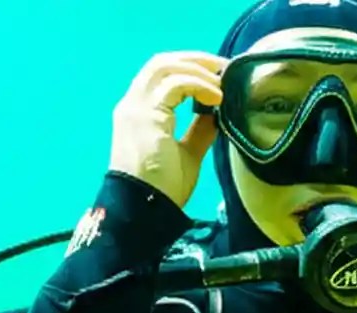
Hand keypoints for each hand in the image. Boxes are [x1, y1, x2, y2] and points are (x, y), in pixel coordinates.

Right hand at [109, 51, 227, 208]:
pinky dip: (199, 84)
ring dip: (198, 68)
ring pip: (165, 66)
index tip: (218, 77)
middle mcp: (132, 104)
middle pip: (161, 62)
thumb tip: (217, 113)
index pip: (161, 76)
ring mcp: (136, 107)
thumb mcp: (188, 154)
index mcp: (139, 113)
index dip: (190, 70)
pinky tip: (216, 97)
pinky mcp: (146, 114)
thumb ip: (199, 131)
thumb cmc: (163, 189)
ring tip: (222, 80)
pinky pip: (176, 84)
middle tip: (223, 67)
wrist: (145, 209)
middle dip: (195, 60)